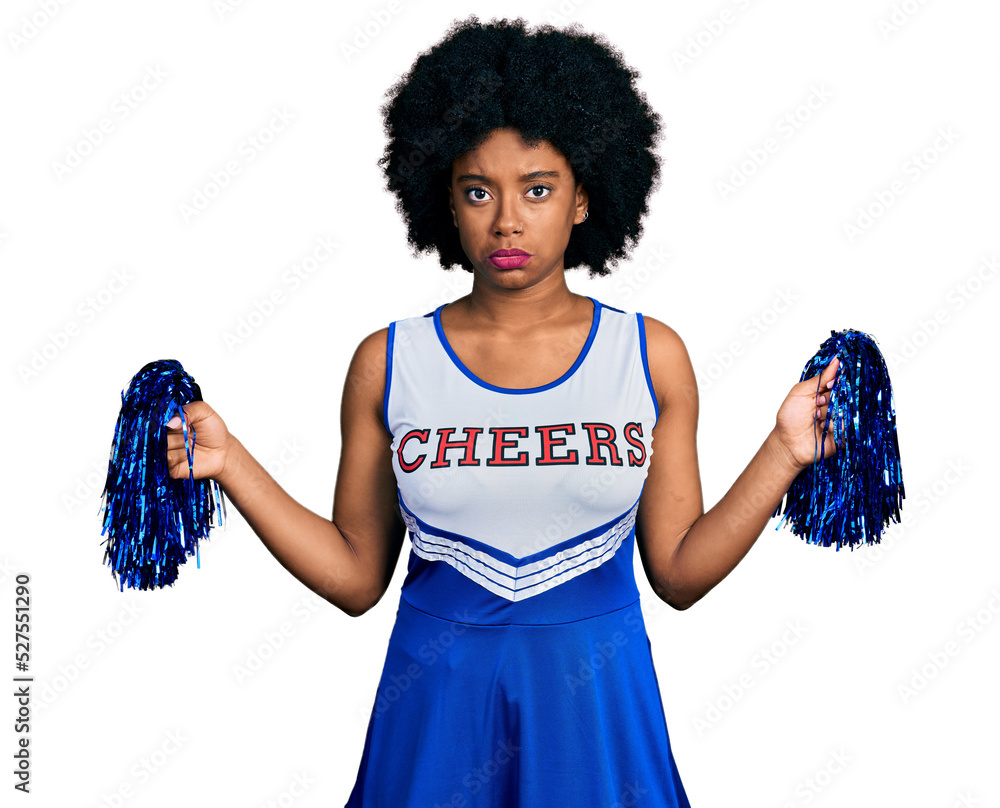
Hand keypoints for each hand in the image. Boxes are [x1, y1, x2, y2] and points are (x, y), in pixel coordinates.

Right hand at [165, 400, 233, 481]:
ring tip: (192, 444)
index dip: (170, 421)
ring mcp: (166, 452)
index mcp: (169, 422)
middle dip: (177, 433)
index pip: (157, 419)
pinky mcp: (170, 467)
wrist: (223, 451)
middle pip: (158, 434)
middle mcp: (164, 437)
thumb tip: (171, 422)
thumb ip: (189, 410)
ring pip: (162, 447)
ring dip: (180, 444)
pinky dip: (180, 456)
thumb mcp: (204, 412)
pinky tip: (189, 455)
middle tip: (191, 434)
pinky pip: (167, 461)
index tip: (184, 424)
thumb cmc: (213, 430)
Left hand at [773, 356, 840, 470]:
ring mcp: (842, 418)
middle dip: (829, 399)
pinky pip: (848, 425)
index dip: (836, 381)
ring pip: (847, 409)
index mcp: (826, 392)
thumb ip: (819, 378)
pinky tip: (823, 428)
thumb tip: (836, 360)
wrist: (787, 443)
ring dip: (829, 413)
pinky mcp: (845, 434)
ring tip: (817, 419)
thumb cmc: (791, 417)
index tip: (829, 386)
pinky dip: (834, 426)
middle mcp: (836, 404)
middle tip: (817, 404)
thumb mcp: (801, 392)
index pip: (841, 379)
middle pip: (846, 394)